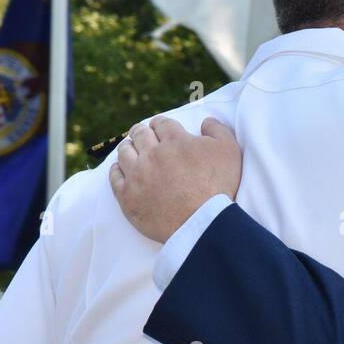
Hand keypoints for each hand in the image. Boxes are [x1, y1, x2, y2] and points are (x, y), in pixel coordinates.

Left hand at [108, 116, 241, 242]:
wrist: (201, 222)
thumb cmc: (218, 186)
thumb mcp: (229, 151)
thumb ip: (218, 129)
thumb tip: (206, 121)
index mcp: (175, 140)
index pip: (161, 123)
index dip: (160, 123)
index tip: (160, 127)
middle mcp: (152, 153)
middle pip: (139, 134)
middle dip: (141, 131)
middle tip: (141, 133)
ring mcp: (137, 175)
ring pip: (124, 152)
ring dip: (128, 147)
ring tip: (130, 148)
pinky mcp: (127, 196)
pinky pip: (114, 176)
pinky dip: (117, 169)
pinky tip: (120, 169)